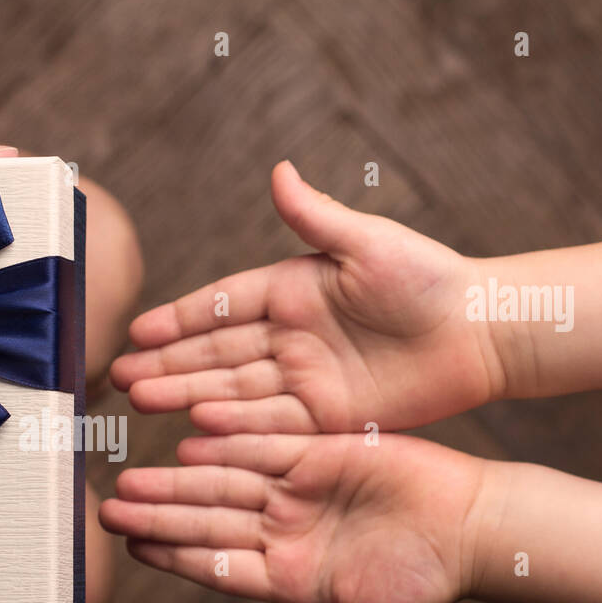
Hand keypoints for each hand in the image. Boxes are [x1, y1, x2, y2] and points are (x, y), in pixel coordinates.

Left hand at [99, 432, 491, 602]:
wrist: (474, 526)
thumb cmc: (428, 584)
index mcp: (288, 576)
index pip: (217, 565)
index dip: (174, 557)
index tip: (133, 548)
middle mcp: (284, 532)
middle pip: (207, 522)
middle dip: (159, 515)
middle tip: (109, 508)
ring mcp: (297, 492)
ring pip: (223, 483)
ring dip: (178, 479)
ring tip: (133, 476)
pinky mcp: (318, 454)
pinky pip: (264, 446)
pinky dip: (228, 442)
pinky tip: (188, 440)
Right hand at [110, 160, 504, 433]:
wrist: (480, 333)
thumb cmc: (428, 278)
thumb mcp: (369, 243)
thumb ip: (317, 217)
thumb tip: (278, 172)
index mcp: (291, 291)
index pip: (221, 305)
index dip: (178, 319)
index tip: (137, 330)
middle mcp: (290, 337)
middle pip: (216, 353)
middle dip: (168, 363)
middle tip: (121, 376)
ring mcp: (304, 379)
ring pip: (233, 389)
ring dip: (187, 394)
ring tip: (142, 401)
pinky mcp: (326, 416)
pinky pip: (270, 422)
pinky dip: (234, 427)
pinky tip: (195, 430)